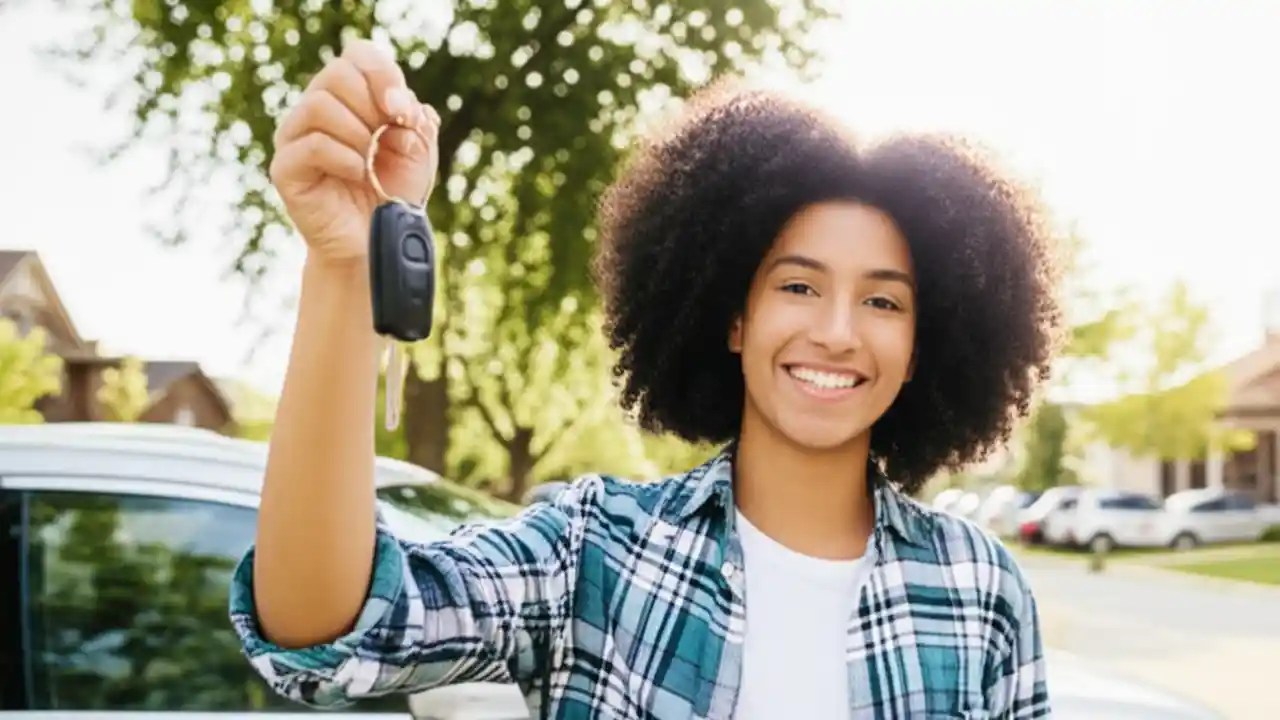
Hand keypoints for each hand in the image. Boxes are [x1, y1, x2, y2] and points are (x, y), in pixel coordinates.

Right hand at [269, 39, 439, 265]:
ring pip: (320, 105)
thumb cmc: (392, 192)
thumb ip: (416, 121)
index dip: (382, 74)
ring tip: (370, 161)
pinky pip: (312, 144)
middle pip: (337, 73)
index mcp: (348, 97)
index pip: (356, 55)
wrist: (374, 240)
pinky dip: (345, 158)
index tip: (402, 112)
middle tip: (387, 139)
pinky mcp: (286, 168)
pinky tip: (358, 174)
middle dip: (372, 105)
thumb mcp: (418, 152)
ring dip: (358, 133)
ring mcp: (296, 137)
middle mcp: (317, 109)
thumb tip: (405, 103)